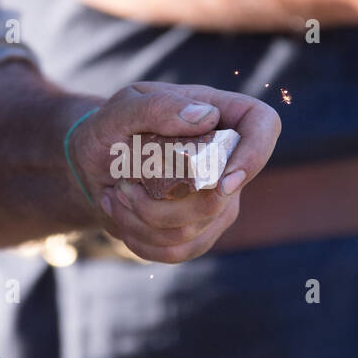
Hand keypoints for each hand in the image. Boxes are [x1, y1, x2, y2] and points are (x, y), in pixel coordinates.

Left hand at [69, 81, 279, 262]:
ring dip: (141, 220)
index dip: (256, 155)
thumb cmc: (111, 129)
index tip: (221, 180)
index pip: (265, 127)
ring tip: (115, 196)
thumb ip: (158, 107)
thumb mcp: (121, 109)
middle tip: (121, 186)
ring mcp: (218, 201)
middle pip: (221, 197)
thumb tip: (207, 118)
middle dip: (161, 203)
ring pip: (193, 230)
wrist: (92, 164)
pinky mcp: (200, 232)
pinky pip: (179, 250)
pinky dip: (139, 239)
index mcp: (220, 116)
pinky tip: (120, 214)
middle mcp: (227, 161)